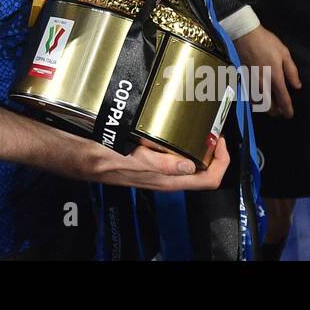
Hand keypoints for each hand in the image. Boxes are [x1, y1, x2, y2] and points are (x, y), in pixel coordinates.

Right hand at [90, 134, 229, 190]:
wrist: (88, 158)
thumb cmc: (109, 160)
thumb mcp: (138, 159)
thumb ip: (163, 164)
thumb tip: (190, 164)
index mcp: (170, 180)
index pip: (209, 180)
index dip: (221, 161)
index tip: (218, 140)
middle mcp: (169, 178)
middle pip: (205, 172)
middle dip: (214, 152)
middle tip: (212, 131)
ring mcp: (161, 172)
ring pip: (192, 164)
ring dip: (200, 148)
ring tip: (200, 129)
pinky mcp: (153, 163)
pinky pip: (177, 157)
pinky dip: (184, 145)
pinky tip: (177, 131)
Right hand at [235, 25, 300, 116]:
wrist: (244, 35)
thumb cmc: (266, 42)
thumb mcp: (284, 53)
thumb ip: (291, 71)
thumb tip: (297, 86)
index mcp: (275, 77)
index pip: (283, 99)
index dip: (287, 109)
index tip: (290, 115)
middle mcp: (262, 83)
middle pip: (268, 106)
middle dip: (275, 112)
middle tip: (281, 112)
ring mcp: (252, 82)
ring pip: (258, 103)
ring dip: (265, 108)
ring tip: (271, 108)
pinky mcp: (244, 79)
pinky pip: (249, 96)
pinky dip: (255, 102)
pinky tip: (258, 100)